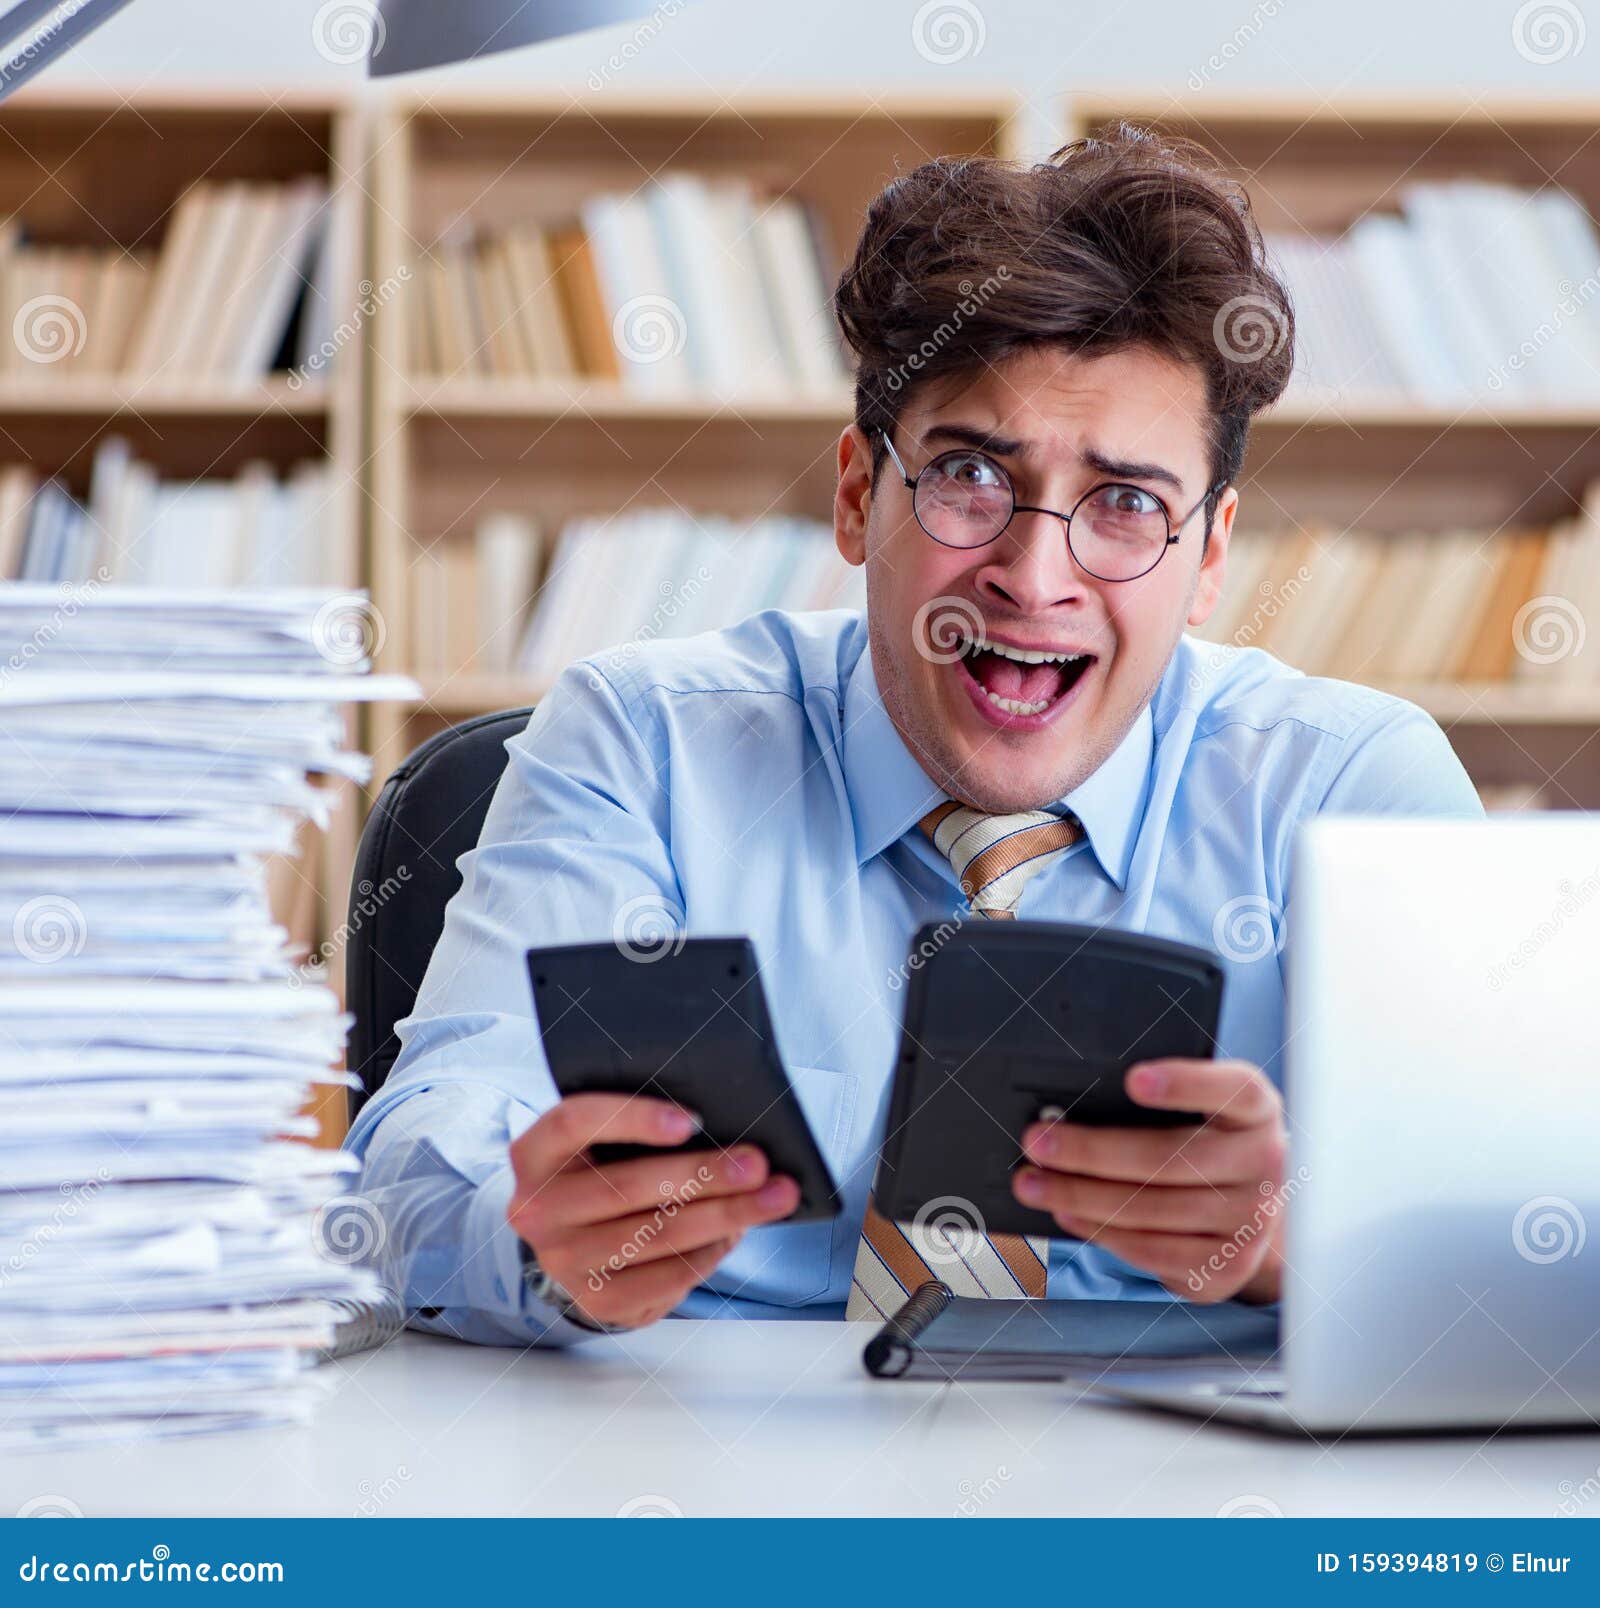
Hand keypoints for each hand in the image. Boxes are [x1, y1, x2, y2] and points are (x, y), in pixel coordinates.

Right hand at [506, 1093, 801, 1328]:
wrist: (569, 1240)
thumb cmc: (600, 1171)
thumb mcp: (600, 1142)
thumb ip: (641, 1129)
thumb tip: (723, 1132)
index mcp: (535, 1155)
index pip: (574, 1123)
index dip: (632, 1118)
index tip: (692, 1120)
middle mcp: (538, 1211)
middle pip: (626, 1188)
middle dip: (703, 1175)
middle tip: (757, 1164)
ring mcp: (564, 1262)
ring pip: (655, 1236)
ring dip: (724, 1216)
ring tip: (772, 1198)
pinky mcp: (597, 1302)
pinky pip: (665, 1278)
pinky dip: (710, 1253)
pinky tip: (736, 1232)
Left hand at [1011, 1059, 1287, 1303]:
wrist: (1251, 1205)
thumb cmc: (1205, 1140)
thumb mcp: (1201, 1109)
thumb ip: (1155, 1104)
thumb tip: (1070, 1109)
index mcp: (1256, 1108)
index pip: (1233, 1089)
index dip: (1185, 1083)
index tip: (1133, 1079)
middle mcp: (1264, 1162)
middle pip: (1169, 1156)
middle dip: (1091, 1151)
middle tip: (1036, 1141)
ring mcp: (1252, 1219)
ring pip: (1153, 1209)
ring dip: (1081, 1196)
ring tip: (1034, 1183)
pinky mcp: (1228, 1264)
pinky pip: (1154, 1250)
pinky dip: (1102, 1231)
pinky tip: (1068, 1214)